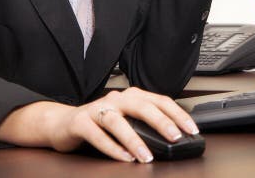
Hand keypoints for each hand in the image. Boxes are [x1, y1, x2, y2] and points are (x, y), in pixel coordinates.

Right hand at [48, 87, 199, 162]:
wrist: (63, 122)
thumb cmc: (99, 122)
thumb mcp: (126, 120)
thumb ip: (145, 124)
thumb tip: (173, 138)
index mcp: (131, 96)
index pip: (159, 100)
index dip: (177, 114)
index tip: (192, 129)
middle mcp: (115, 99)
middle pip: (141, 106)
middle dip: (160, 121)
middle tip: (174, 137)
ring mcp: (97, 109)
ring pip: (117, 121)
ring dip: (134, 139)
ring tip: (146, 155)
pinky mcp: (80, 122)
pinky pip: (97, 134)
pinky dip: (111, 147)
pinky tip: (124, 158)